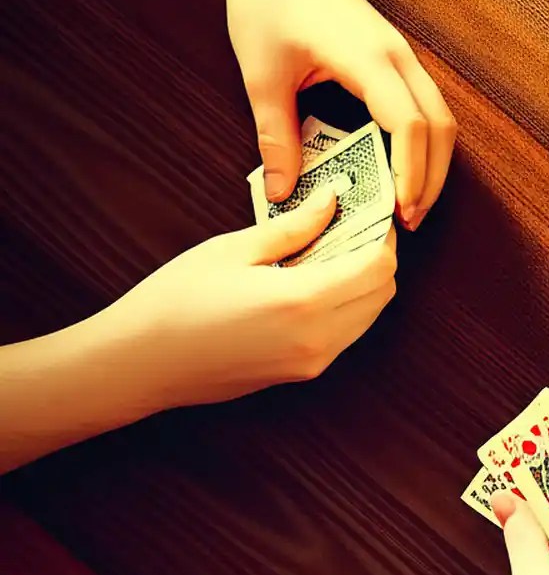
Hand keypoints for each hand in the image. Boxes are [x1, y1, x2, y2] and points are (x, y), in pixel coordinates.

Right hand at [101, 192, 396, 409]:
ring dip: (365, 282)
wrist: (140, 364)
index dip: (382, 234)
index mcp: (302, 302)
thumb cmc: (175, 301)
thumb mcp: (235, 250)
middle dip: (378, 256)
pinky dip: (347, 305)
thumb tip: (331, 200)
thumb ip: (294, 227)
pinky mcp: (302, 374)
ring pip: (368, 315)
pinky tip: (316, 282)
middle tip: (354, 226)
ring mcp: (312, 362)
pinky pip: (346, 334)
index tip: (372, 210)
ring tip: (333, 251)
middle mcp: (317, 338)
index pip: (377, 265)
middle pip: (381, 292)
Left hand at [217, 0, 455, 229]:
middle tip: (410, 219)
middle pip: (441, 126)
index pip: (409, 125)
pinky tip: (402, 165)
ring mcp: (400, 54)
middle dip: (433, 177)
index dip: (410, 173)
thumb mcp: (262, 75)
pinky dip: (423, 141)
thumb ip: (276, 137)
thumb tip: (282, 192)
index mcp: (368, 59)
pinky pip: (425, 104)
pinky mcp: (393, 56)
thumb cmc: (268, 1)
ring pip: (440, 116)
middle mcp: (396, 56)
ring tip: (411, 200)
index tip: (399, 211)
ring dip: (433, 161)